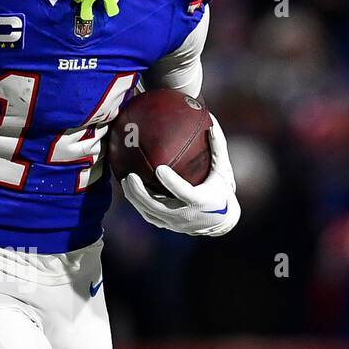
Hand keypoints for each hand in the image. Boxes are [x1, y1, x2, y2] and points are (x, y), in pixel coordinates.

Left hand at [122, 115, 239, 235]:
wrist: (221, 221)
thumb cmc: (221, 190)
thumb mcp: (223, 171)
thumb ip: (217, 148)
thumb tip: (212, 123)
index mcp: (199, 201)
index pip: (182, 192)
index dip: (170, 182)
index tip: (159, 168)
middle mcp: (185, 215)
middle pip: (158, 206)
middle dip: (141, 193)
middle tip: (131, 176)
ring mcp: (174, 223)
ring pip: (149, 212)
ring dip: (135, 199)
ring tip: (125, 181)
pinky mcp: (167, 225)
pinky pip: (149, 215)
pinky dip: (138, 203)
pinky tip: (129, 189)